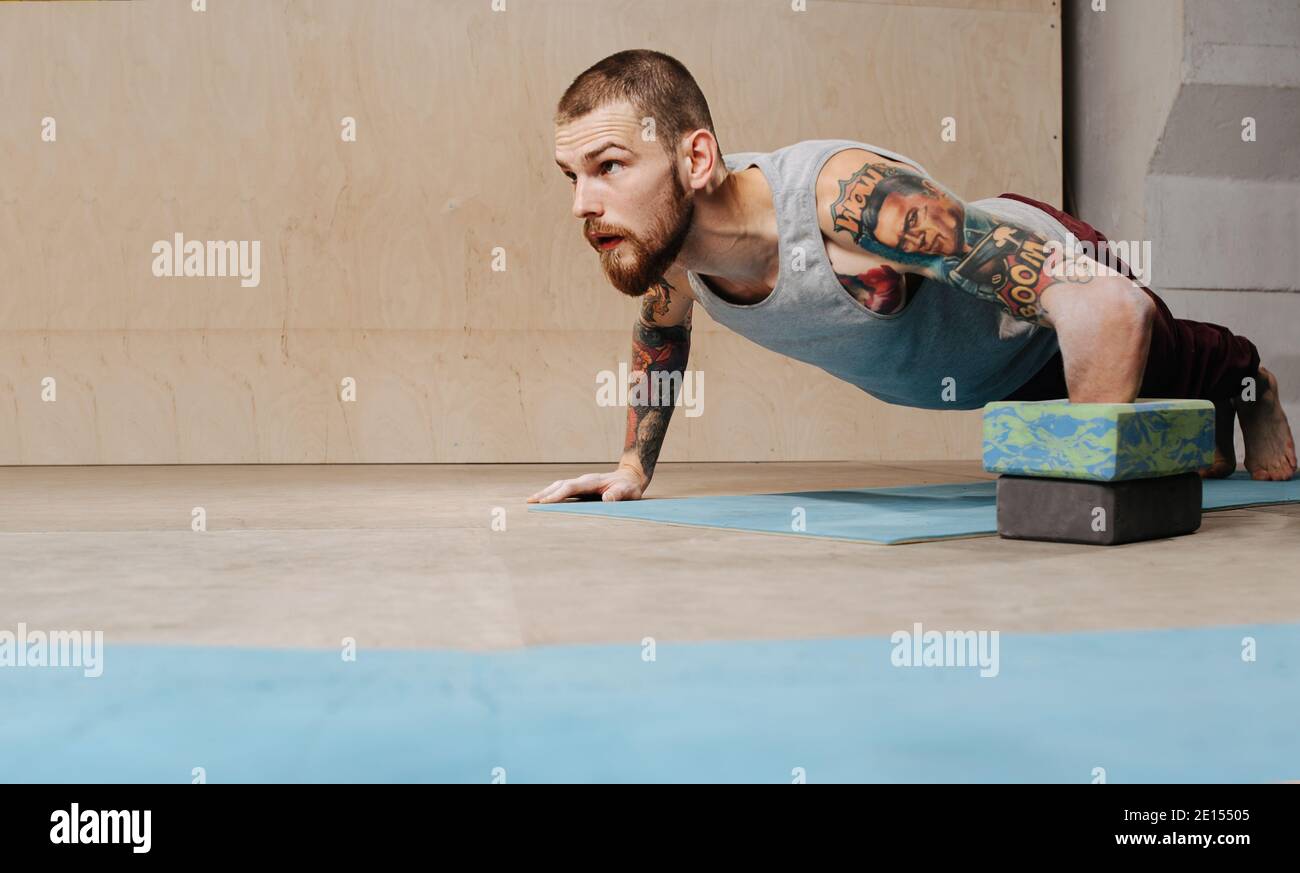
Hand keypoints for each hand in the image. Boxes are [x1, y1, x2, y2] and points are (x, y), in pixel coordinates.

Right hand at [527, 467, 646, 503]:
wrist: (630, 477)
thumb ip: (618, 495)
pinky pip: (563, 489)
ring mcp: (581, 483)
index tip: (545, 503)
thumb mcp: (628, 492)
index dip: (557, 495)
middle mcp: (584, 480)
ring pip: (559, 486)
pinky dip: (552, 493)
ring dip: (545, 492)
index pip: (570, 487)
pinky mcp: (581, 487)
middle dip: (545, 493)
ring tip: (531, 501)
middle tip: (530, 502)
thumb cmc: (628, 487)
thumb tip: (607, 499)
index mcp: (592, 481)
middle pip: (560, 485)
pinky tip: (545, 500)